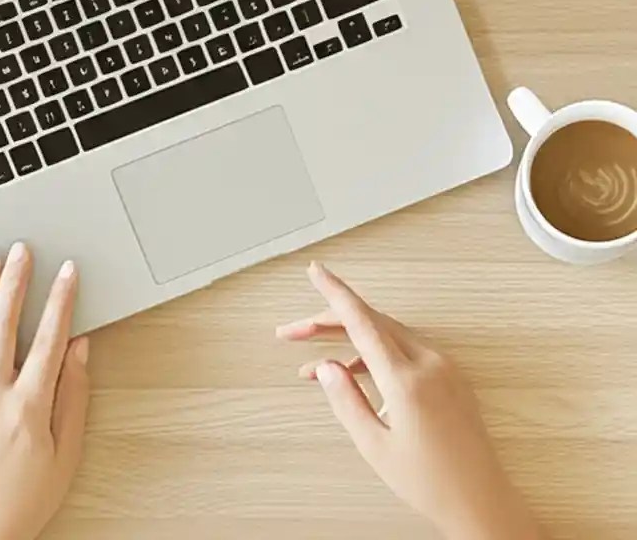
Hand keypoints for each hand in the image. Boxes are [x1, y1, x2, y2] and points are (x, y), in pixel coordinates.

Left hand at [0, 243, 90, 539]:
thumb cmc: (23, 498)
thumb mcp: (66, 453)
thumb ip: (74, 396)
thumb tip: (79, 348)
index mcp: (28, 408)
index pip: (48, 338)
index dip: (61, 299)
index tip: (68, 272)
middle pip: (1, 323)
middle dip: (15, 279)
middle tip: (23, 251)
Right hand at [277, 263, 540, 539]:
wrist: (481, 501)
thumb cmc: (429, 482)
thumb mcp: (373, 445)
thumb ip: (345, 400)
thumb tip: (325, 366)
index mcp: (406, 380)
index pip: (362, 322)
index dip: (335, 293)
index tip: (317, 272)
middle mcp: (429, 365)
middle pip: (372, 323)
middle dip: (329, 321)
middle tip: (293, 333)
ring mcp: (444, 369)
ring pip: (388, 336)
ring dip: (349, 341)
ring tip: (313, 364)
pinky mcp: (450, 378)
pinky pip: (406, 351)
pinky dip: (374, 355)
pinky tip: (352, 373)